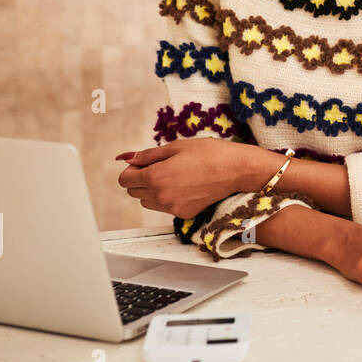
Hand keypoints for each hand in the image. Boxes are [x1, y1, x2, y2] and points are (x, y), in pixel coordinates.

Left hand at [114, 138, 271, 218]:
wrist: (237, 170)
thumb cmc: (209, 153)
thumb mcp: (176, 147)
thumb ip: (147, 155)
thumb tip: (124, 158)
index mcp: (156, 176)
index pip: (125, 180)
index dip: (132, 169)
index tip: (145, 163)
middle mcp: (161, 196)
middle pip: (133, 192)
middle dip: (140, 180)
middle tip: (161, 167)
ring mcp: (172, 208)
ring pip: (147, 202)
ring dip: (152, 190)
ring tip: (174, 177)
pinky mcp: (184, 214)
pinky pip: (164, 208)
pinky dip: (168, 198)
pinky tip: (185, 186)